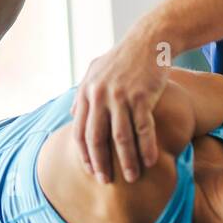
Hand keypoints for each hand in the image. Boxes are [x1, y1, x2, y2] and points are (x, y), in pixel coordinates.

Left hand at [70, 33, 170, 183]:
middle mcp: (100, 95)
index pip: (80, 130)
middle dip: (101, 163)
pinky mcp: (142, 95)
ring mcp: (121, 96)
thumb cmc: (122, 59)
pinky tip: (150, 161)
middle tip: (106, 181)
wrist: (147, 40)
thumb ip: (83, 93)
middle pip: (97, 138)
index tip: (91, 170)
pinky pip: (144, 128)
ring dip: (126, 161)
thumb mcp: (95, 71)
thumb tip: (72, 114)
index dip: (84, 154)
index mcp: (87, 92)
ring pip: (121, 137)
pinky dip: (146, 147)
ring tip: (131, 177)